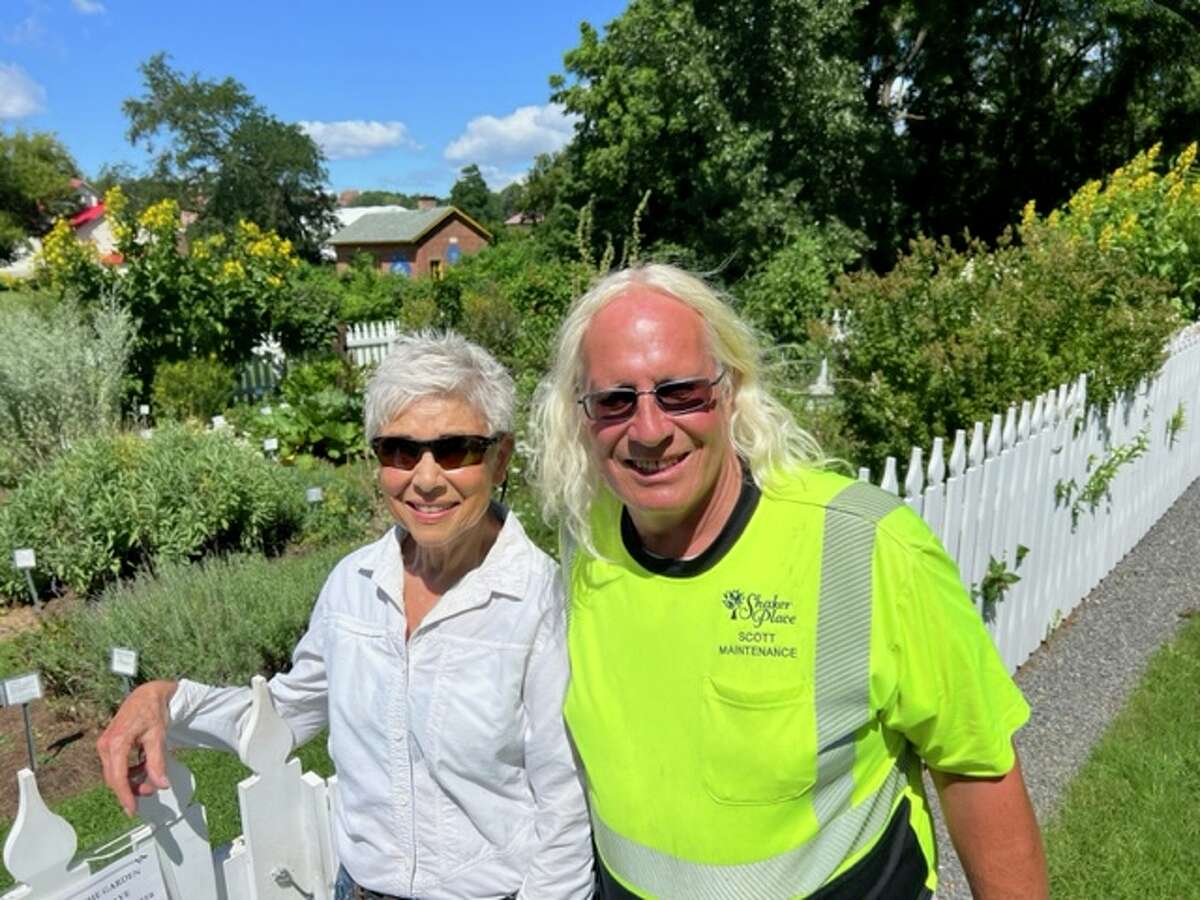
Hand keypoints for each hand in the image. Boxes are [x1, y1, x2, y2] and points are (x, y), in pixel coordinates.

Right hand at [96, 680, 177, 815]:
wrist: (147, 695)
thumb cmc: (151, 711)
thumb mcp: (158, 737)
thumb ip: (157, 762)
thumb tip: (161, 784)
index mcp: (116, 742)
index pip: (118, 777)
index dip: (125, 795)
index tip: (132, 809)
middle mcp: (105, 745)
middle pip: (115, 778)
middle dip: (131, 788)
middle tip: (151, 791)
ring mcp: (105, 745)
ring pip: (115, 774)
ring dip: (132, 780)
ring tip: (151, 776)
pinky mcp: (109, 746)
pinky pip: (117, 766)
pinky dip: (130, 771)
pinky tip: (144, 767)